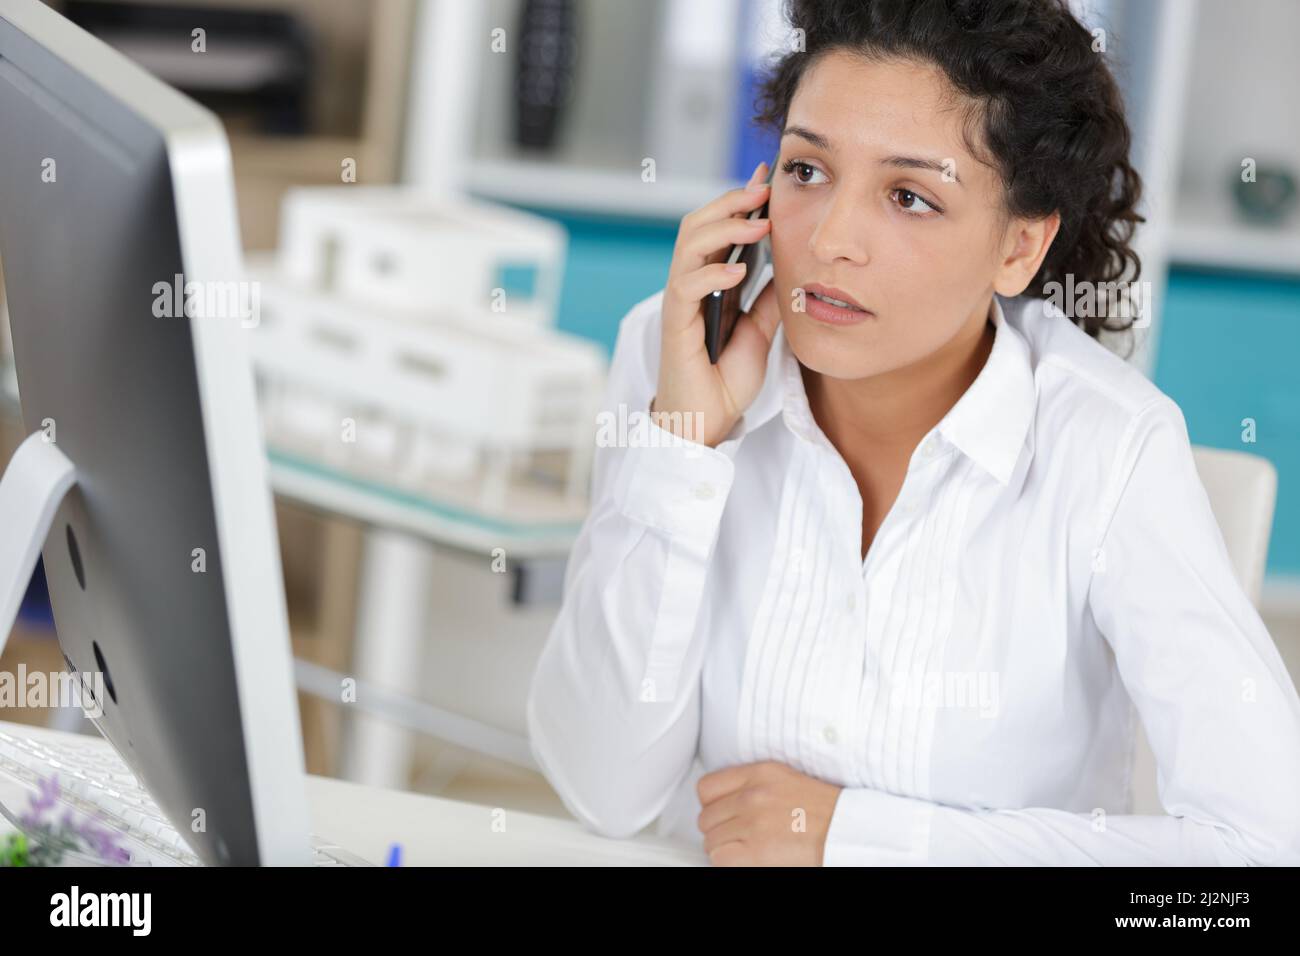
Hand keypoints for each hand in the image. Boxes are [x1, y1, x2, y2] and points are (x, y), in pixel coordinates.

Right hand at [652, 162, 781, 447]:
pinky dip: (711, 274)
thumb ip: (769, 299)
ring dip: (722, 228)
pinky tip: (737, 270)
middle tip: (763, 187)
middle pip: (696, 225)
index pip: (718, 228)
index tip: (766, 175)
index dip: (739, 200)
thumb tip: (790, 267)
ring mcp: (680, 304)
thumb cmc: (724, 381)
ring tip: (757, 222)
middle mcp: (689, 286)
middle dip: (730, 202)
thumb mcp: (760, 331)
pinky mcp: (676, 327)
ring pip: (687, 247)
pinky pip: (685, 289)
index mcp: (708, 283)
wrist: (705, 423)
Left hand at [696, 760, 842, 865]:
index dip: (711, 806)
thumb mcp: (784, 779)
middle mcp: (752, 795)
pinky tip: (746, 860)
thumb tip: (724, 802)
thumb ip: (752, 784)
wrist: (846, 830)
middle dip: (719, 830)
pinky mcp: (755, 851)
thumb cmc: (822, 810)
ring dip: (724, 848)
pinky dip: (728, 863)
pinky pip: (719, 858)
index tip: (721, 815)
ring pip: (711, 840)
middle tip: (738, 837)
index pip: (706, 788)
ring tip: (745, 849)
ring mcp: (752, 823)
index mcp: (758, 773)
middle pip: (706, 817)